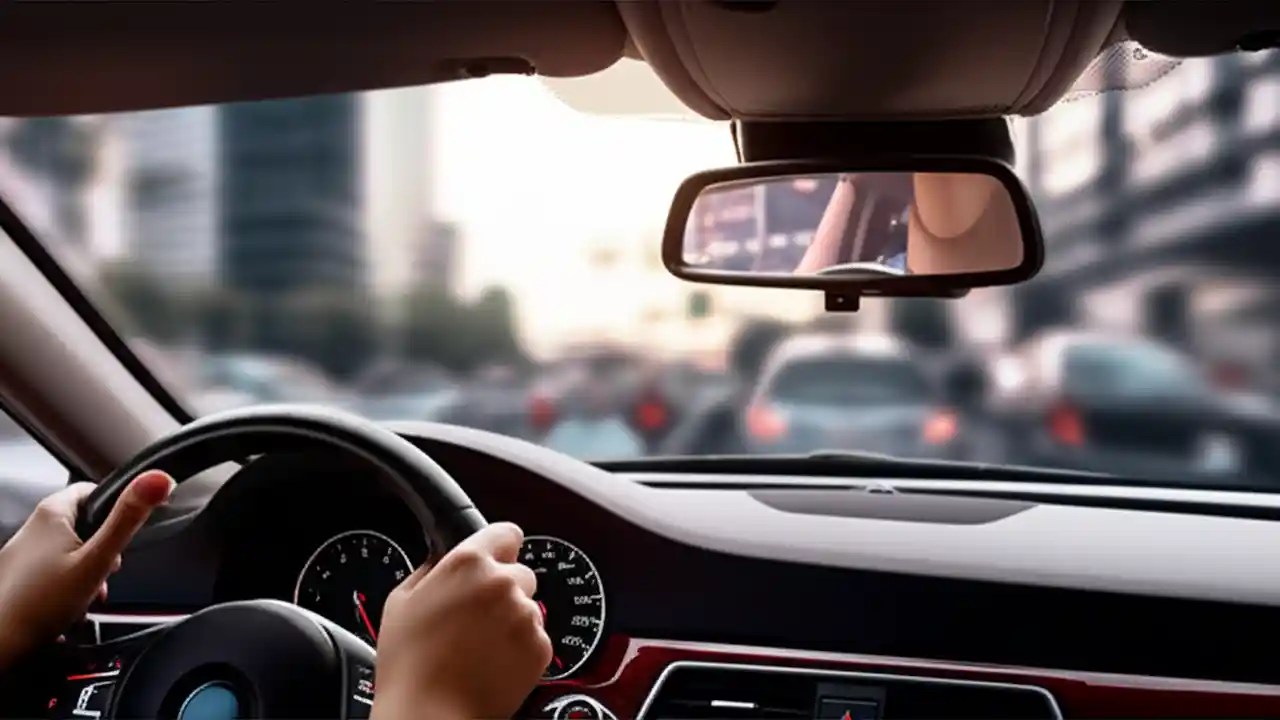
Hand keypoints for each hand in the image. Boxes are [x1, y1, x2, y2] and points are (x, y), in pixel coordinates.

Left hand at [0, 471, 173, 668]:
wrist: (0, 645)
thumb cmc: (42, 604)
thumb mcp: (98, 559)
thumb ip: (127, 520)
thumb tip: (158, 479)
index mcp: (52, 513)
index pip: (93, 491)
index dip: (116, 510)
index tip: (125, 531)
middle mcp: (32, 529)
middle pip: (84, 526)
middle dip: (102, 550)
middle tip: (106, 571)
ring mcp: (22, 555)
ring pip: (70, 551)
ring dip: (86, 571)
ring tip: (89, 595)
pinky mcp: (18, 578)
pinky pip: (52, 572)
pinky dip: (67, 585)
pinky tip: (70, 607)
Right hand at [372, 522, 550, 719]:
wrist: (430, 714)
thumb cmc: (410, 664)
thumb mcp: (401, 600)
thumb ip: (432, 569)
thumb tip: (445, 558)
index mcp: (469, 563)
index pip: (506, 533)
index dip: (498, 548)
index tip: (494, 559)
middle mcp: (503, 583)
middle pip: (519, 572)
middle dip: (502, 589)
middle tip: (475, 616)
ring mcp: (525, 615)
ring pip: (528, 606)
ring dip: (511, 619)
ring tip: (479, 645)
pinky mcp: (540, 647)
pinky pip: (536, 637)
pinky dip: (520, 647)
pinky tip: (491, 662)